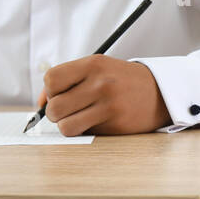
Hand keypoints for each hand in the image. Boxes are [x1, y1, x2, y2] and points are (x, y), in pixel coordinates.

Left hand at [38, 54, 171, 135]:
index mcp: (94, 64)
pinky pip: (84, 134)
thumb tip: (39, 105)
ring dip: (67, 126)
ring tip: (79, 119)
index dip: (50, 91)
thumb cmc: (121, 80)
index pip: (51, 79)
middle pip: (55, 107)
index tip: (61, 94)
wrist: (160, 91)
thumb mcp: (98, 69)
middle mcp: (101, 83)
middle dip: (56, 113)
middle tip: (68, 110)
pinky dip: (85, 131)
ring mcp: (109, 105)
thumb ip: (67, 81)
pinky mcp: (116, 124)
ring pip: (66, 126)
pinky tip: (97, 122)